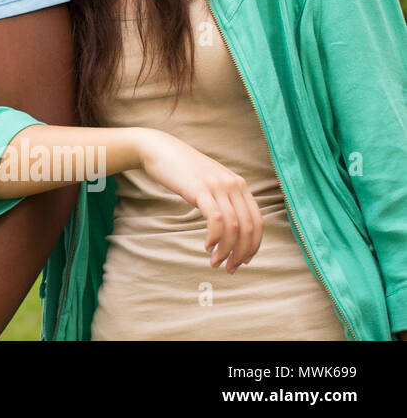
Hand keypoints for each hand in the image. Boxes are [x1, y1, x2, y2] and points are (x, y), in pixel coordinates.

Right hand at [136, 128, 263, 271]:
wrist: (159, 149)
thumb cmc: (182, 170)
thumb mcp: (210, 182)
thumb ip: (223, 198)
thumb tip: (230, 226)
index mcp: (240, 184)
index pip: (257, 221)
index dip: (253, 245)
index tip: (244, 260)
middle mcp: (234, 184)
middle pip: (248, 227)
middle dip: (241, 253)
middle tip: (230, 268)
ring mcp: (218, 186)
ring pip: (233, 227)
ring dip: (226, 250)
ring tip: (215, 262)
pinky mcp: (201, 189)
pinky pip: (216, 220)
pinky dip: (215, 238)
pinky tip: (207, 246)